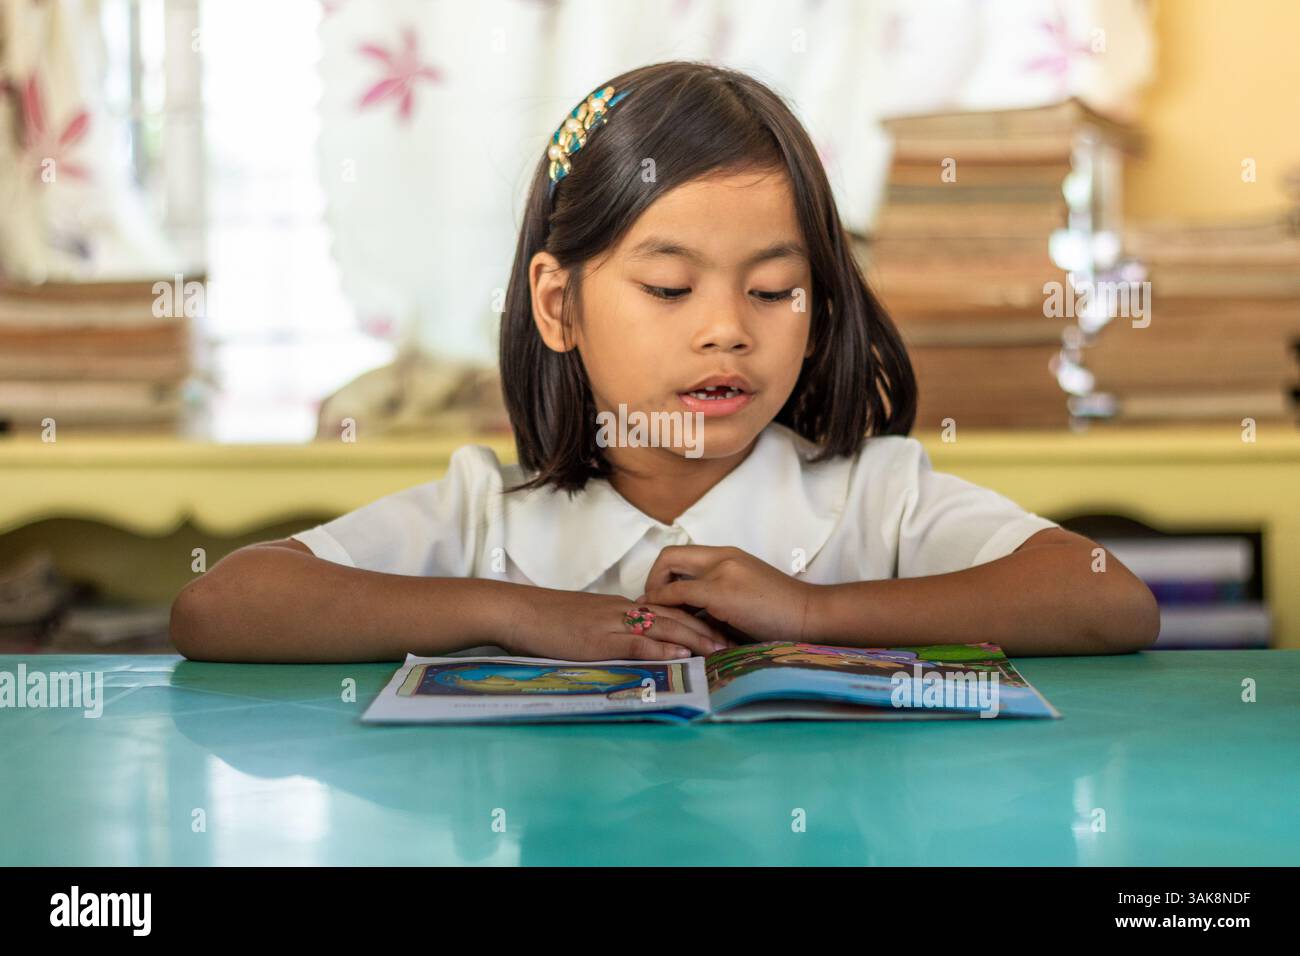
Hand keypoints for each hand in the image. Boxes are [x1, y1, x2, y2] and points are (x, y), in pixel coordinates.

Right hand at [500, 586, 733, 661]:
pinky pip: (636, 641)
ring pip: (664, 626)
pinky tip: (681, 653)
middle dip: (708, 627)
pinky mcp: (600, 639)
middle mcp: (625, 611)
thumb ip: (614, 633)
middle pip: (676, 615)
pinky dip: (661, 646)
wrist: (520, 612)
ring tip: (722, 648)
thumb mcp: (588, 625)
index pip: (669, 609)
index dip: (698, 619)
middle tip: (737, 639)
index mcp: (623, 607)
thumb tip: (637, 647)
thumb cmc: (549, 621)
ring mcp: (613, 623)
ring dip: (695, 637)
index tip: (724, 629)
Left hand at [637, 545, 818, 643]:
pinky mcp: (722, 592)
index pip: (681, 554)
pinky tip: (664, 621)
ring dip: (655, 594)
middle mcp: (722, 558)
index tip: (658, 597)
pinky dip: (664, 604)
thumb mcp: (745, 596)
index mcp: (728, 556)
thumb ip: (718, 598)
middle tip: (651, 606)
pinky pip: (679, 593)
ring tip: (653, 616)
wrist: (811, 616)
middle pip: (669, 556)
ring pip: (669, 571)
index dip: (662, 574)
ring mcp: (722, 572)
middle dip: (651, 580)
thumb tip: (689, 614)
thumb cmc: (783, 614)